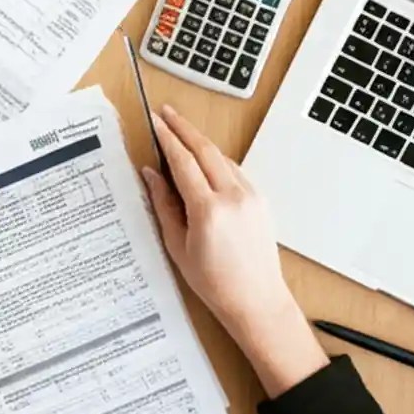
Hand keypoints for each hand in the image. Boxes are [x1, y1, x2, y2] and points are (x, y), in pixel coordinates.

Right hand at [142, 105, 327, 397]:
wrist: (257, 300)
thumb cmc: (215, 283)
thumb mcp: (178, 247)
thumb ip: (164, 205)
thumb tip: (152, 174)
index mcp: (208, 210)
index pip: (183, 162)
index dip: (167, 139)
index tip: (155, 123)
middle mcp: (233, 197)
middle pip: (205, 149)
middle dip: (184, 128)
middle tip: (166, 113)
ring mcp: (251, 196)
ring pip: (222, 157)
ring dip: (201, 142)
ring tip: (180, 134)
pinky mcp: (261, 200)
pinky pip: (235, 171)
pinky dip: (217, 160)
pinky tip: (204, 161)